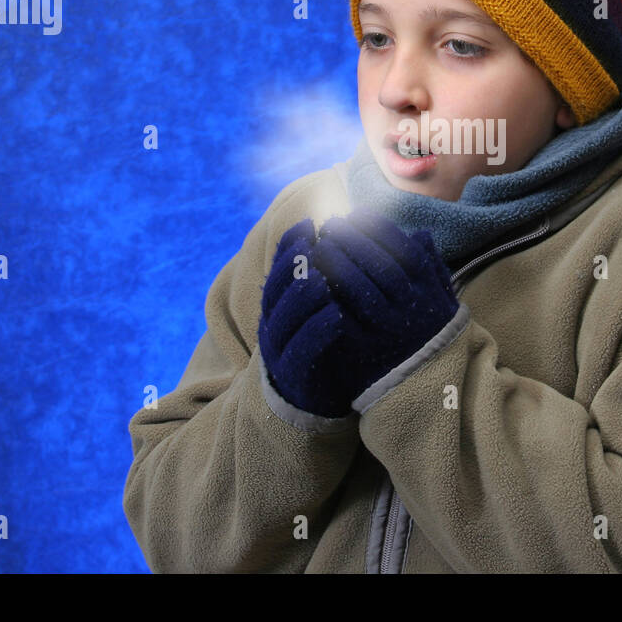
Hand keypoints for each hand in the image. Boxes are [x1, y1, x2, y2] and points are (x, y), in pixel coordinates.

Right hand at [256, 218, 355, 417]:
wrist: (314, 397)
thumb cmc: (324, 343)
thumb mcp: (322, 306)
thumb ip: (327, 274)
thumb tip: (348, 233)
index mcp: (280, 301)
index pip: (280, 267)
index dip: (291, 245)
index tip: (309, 224)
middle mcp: (274, 321)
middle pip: (278, 287)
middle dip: (294, 263)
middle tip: (314, 243)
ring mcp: (280, 348)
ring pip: (286, 316)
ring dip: (303, 295)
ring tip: (323, 278)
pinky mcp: (294, 373)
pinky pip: (303, 349)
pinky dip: (318, 331)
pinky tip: (336, 316)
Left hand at [309, 207, 460, 400]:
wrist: (428, 388)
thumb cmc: (432, 335)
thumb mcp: (443, 301)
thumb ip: (432, 267)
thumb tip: (420, 234)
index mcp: (428, 293)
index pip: (403, 251)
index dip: (378, 229)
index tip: (357, 216)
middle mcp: (409, 310)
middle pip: (378, 266)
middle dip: (352, 240)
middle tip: (330, 225)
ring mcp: (386, 332)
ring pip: (357, 290)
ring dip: (335, 263)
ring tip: (318, 246)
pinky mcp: (363, 353)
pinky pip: (340, 319)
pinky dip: (325, 298)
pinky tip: (313, 281)